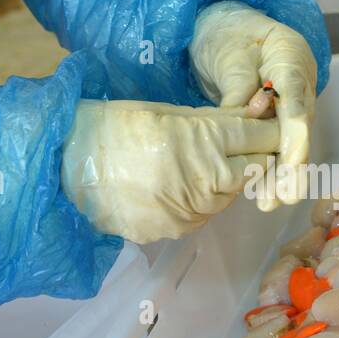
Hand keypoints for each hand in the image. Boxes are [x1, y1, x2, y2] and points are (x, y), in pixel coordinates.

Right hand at [61, 99, 278, 243]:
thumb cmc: (119, 125)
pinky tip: (171, 185)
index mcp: (208, 142)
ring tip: (189, 165)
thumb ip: (222, 118)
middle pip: (253, 173)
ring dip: (220, 182)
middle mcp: (207, 182)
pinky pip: (200, 215)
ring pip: (227, 197)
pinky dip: (196, 201)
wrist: (66, 160)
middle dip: (249, 159)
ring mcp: (190, 212)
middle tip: (232, 147)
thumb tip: (262, 106)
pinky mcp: (173, 231)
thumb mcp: (173, 112)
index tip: (272, 130)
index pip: (263, 141)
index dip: (270, 134)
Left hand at [190, 1, 317, 209]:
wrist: (231, 28)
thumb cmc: (229, 36)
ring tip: (271, 203)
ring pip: (291, 143)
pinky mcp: (281, 118)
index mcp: (292, 58)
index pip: (296, 99)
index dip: (296, 134)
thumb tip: (243, 122)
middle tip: (284, 197)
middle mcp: (301, 84)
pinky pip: (278, 145)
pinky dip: (272, 169)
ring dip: (282, 175)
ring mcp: (294, 102)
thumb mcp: (229, 54)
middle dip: (293, 166)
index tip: (292, 163)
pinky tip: (265, 193)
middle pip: (299, 128)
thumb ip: (239, 87)